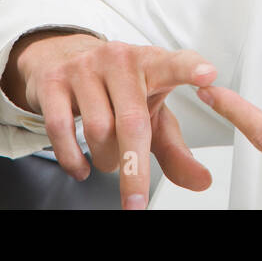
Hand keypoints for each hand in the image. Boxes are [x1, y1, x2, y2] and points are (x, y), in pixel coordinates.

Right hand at [3, 31, 218, 208]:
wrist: (63, 57)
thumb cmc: (118, 89)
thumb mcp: (151, 113)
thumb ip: (176, 148)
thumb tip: (201, 181)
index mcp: (151, 64)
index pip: (174, 63)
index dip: (190, 68)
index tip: (208, 75)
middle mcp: (119, 60)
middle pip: (132, 121)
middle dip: (134, 170)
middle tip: (136, 203)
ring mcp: (84, 68)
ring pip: (97, 129)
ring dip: (106, 159)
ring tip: (110, 160)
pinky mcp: (54, 81)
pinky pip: (61, 129)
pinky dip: (72, 158)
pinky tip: (81, 168)